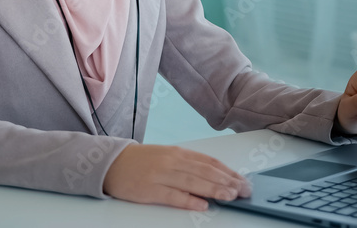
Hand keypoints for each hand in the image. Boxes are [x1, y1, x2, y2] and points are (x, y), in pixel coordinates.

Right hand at [102, 144, 252, 210]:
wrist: (112, 163)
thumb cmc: (143, 161)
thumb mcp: (168, 156)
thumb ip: (189, 165)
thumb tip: (215, 177)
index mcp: (178, 152)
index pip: (209, 162)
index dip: (229, 172)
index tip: (243, 180)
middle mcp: (172, 161)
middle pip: (205, 172)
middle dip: (228, 181)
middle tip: (244, 190)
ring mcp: (161, 175)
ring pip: (193, 182)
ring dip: (214, 189)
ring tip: (231, 196)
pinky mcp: (150, 190)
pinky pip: (173, 196)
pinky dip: (189, 200)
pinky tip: (203, 205)